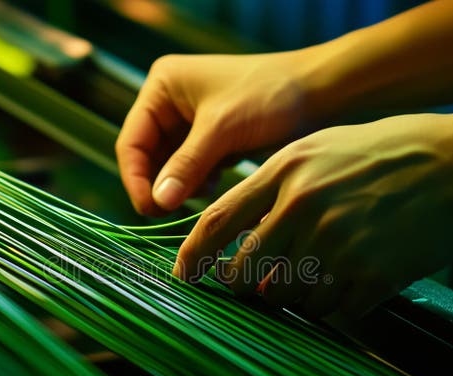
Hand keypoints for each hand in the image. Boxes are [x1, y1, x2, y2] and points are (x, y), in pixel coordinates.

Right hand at [116, 51, 318, 214]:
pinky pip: (192, 172)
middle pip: (147, 159)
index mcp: (161, 87)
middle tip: (177, 212)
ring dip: (183, 187)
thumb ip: (187, 165)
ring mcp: (190, 123)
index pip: (131, 142)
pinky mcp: (211, 141)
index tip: (150, 210)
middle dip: (163, 185)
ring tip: (208, 186)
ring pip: (170, 169)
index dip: (136, 179)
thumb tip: (158, 203)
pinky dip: (200, 184)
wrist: (321, 91)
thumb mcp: (223, 128)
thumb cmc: (271, 95)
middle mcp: (170, 103)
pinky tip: (218, 182)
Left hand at [173, 113, 452, 317]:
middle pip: (245, 272)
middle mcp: (302, 209)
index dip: (192, 256)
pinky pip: (331, 309)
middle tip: (248, 289)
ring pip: (286, 297)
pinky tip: (350, 282)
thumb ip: (272, 191)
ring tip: (315, 274)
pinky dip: (333, 304)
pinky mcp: (370, 276)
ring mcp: (336, 245)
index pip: (216, 222)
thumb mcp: (317, 149)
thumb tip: (242, 246)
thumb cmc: (382, 155)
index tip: (183, 277)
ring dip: (290, 296)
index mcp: (284, 172)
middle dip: (240, 288)